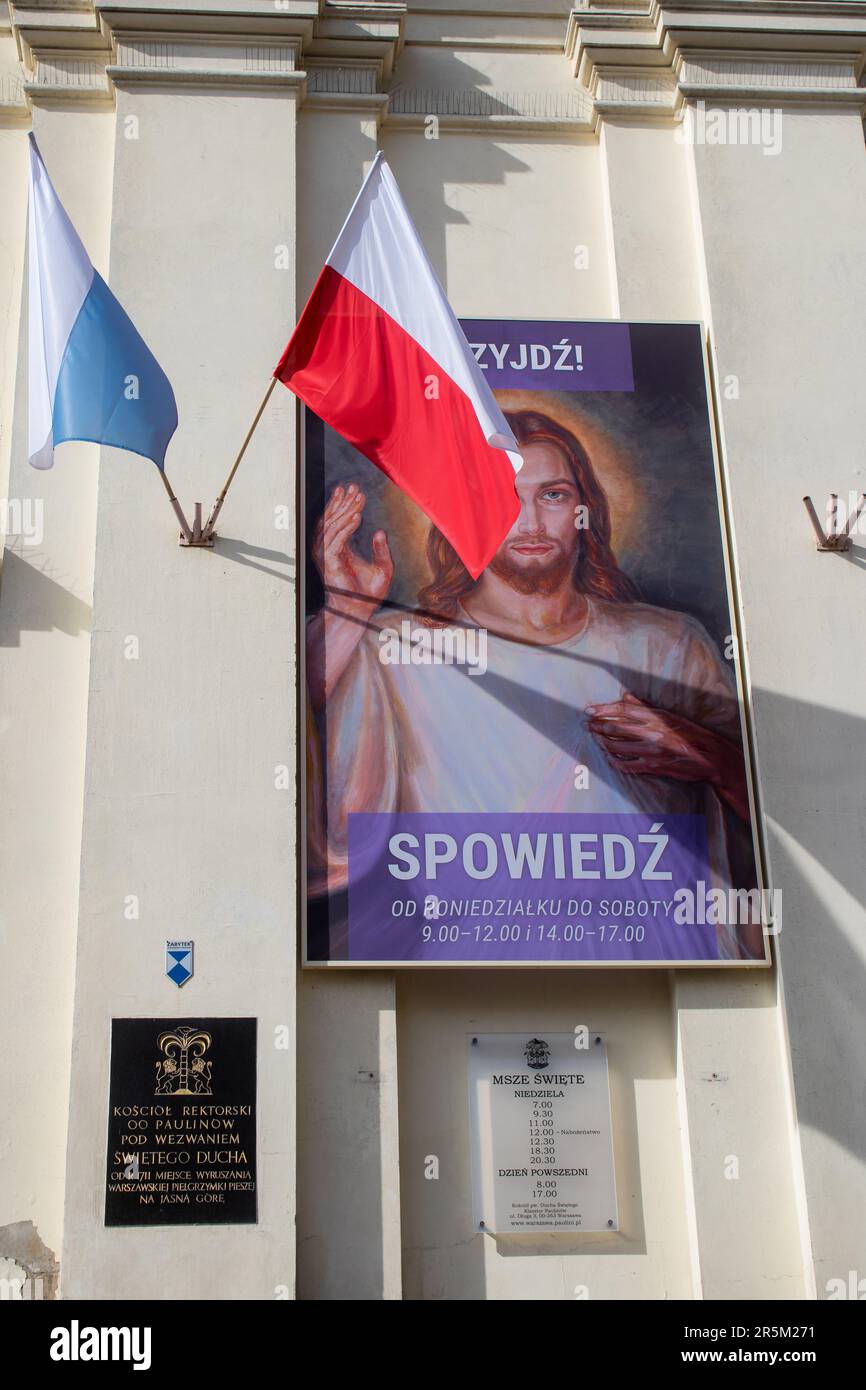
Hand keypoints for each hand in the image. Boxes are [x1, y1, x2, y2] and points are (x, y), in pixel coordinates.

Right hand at [312, 483, 393, 617]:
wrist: (360, 611)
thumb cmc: (369, 593)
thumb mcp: (383, 568)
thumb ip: (381, 549)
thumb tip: (381, 531)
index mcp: (339, 549)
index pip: (338, 521)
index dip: (345, 504)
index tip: (354, 490)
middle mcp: (330, 550)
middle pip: (333, 519)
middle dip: (343, 502)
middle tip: (354, 486)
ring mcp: (327, 556)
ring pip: (332, 527)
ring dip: (345, 511)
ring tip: (357, 498)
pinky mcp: (329, 563)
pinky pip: (335, 541)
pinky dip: (345, 528)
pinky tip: (356, 517)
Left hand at [586, 691, 748, 819]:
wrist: (710, 757)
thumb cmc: (691, 734)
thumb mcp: (670, 715)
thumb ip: (646, 707)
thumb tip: (626, 697)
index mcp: (656, 716)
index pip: (624, 710)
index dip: (604, 709)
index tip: (589, 711)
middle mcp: (652, 732)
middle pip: (616, 727)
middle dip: (598, 726)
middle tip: (587, 726)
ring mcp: (651, 750)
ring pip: (617, 746)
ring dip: (603, 743)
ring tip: (596, 740)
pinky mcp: (653, 766)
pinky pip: (627, 765)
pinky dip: (615, 762)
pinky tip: (609, 759)